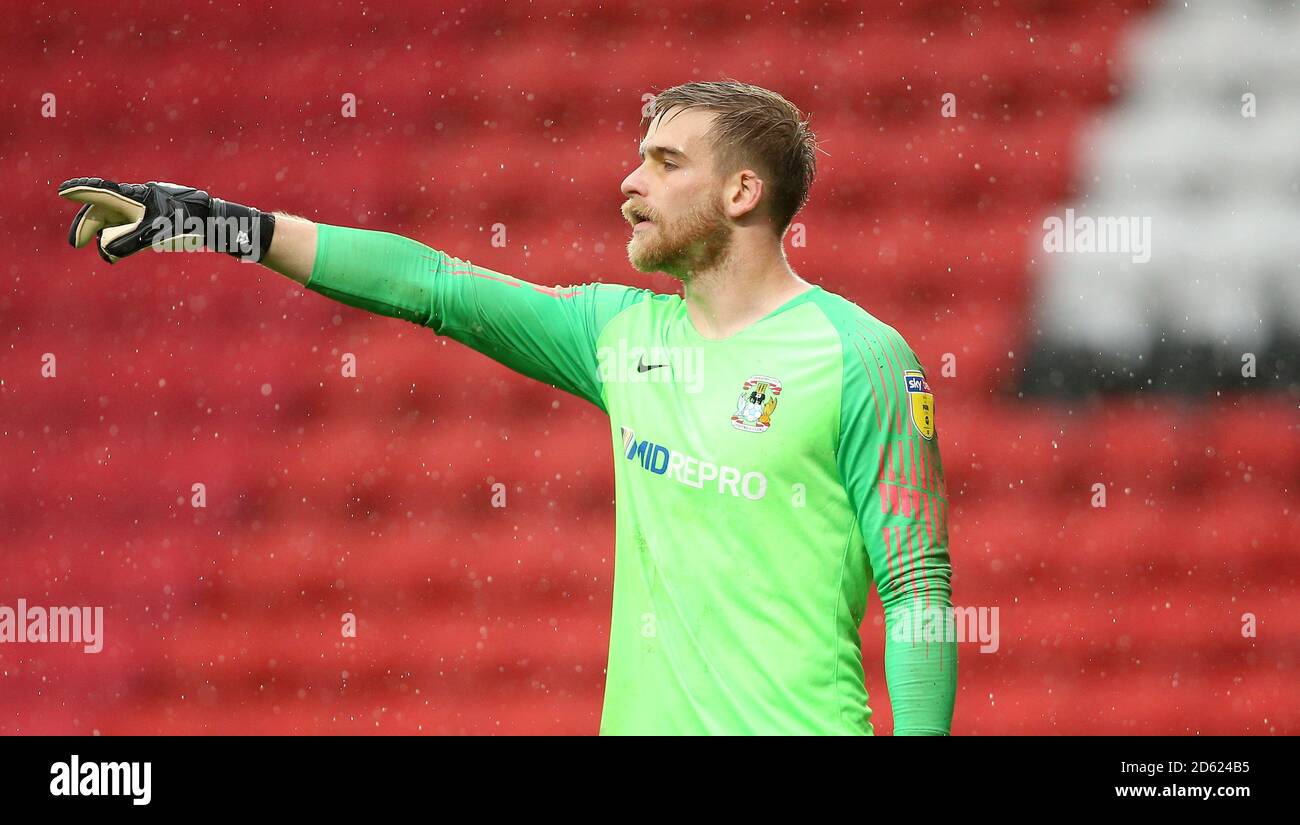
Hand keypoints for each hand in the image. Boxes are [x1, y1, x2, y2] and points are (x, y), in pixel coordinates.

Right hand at [58, 177, 214, 263]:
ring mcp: (142, 210)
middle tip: (75, 244)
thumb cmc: (187, 223)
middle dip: (87, 225)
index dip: (82, 190)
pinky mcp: (150, 221)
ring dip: (104, 237)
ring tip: (105, 256)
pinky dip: (118, 240)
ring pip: (114, 221)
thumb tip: (105, 251)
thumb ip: (129, 242)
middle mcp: (136, 200)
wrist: (212, 222)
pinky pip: (126, 229)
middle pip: (103, 209)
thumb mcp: (156, 233)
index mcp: (136, 196)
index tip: (62, 190)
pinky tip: (114, 255)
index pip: (103, 191)